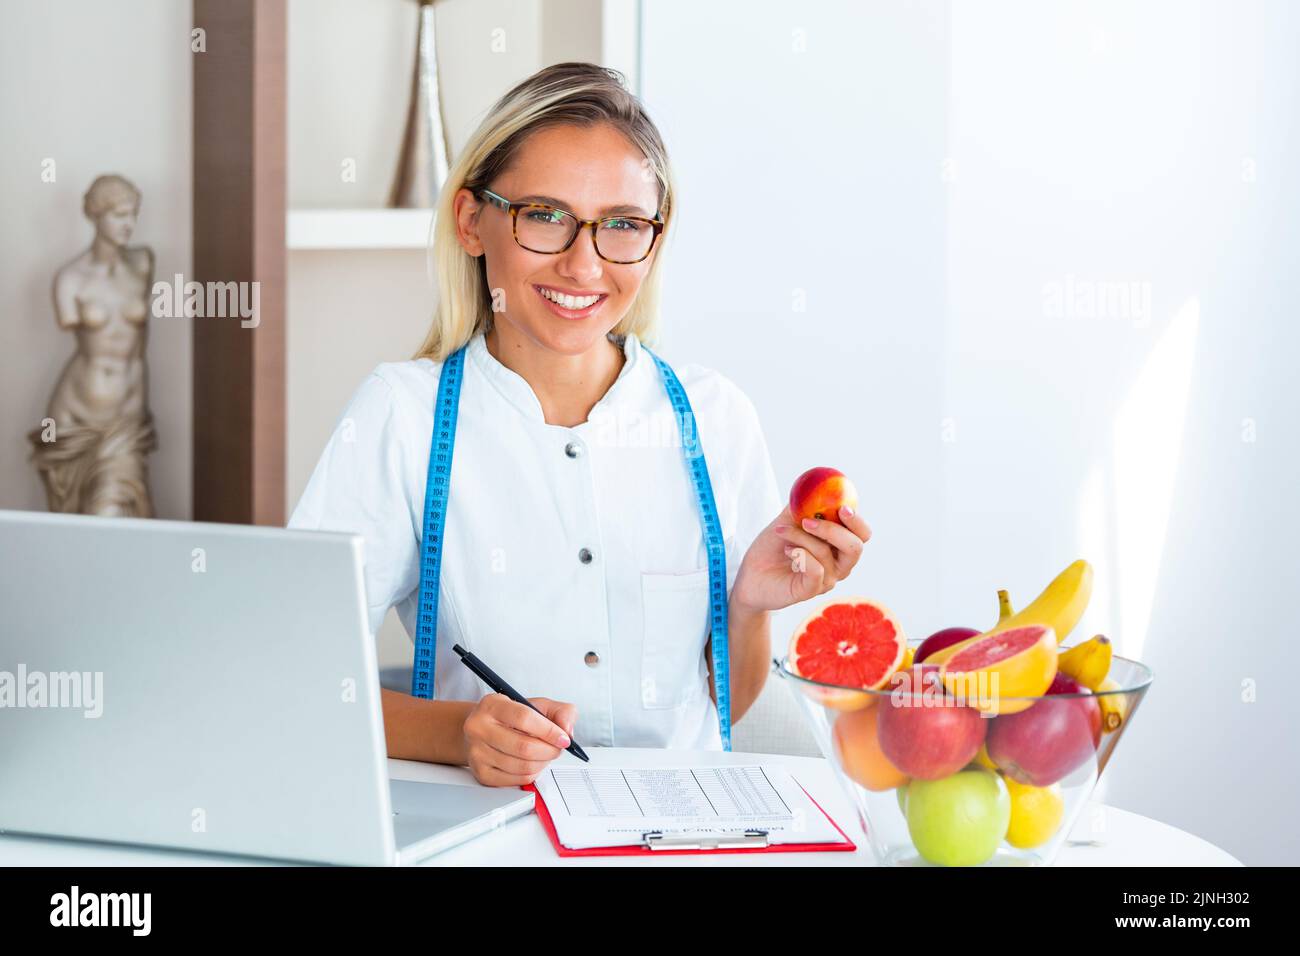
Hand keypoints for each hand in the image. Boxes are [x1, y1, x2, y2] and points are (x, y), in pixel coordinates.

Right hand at [462, 695, 576, 786]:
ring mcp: (477, 752)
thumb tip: (567, 730)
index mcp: (492, 705)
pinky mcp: (481, 773)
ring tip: (545, 755)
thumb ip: (560, 712)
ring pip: (522, 766)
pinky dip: (532, 774)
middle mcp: (478, 727)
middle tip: (558, 748)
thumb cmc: (512, 717)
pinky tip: (532, 763)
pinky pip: (516, 780)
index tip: (564, 738)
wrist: (483, 730)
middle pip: (524, 747)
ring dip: (543, 763)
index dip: (549, 731)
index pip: (524, 718)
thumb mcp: (536, 705)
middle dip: (549, 751)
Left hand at [730, 505, 871, 612]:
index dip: (857, 521)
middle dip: (833, 530)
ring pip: (827, 553)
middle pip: (856, 547)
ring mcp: (826, 580)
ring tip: (781, 531)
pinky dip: (800, 554)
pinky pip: (816, 570)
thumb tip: (814, 485)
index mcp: (838, 546)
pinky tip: (787, 550)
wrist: (750, 575)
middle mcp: (838, 565)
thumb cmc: (772, 548)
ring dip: (800, 536)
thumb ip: (803, 505)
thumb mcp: (787, 521)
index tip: (842, 507)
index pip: (862, 534)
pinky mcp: (810, 591)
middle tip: (809, 521)